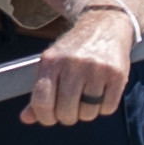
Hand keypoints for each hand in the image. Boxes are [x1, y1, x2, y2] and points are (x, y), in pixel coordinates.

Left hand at [30, 2, 138, 124]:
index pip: (42, 102)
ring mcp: (96, 69)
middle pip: (66, 112)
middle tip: (71, 108)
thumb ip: (39, 92)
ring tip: (87, 98)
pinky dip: (104, 107)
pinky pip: (107, 108)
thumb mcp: (52, 64)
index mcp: (51, 61)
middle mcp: (73, 64)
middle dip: (68, 116)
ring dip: (87, 113)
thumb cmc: (74, 51)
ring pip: (88, 113)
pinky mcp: (116, 74)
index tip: (50, 118)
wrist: (105, 25)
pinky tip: (101, 94)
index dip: (44, 117)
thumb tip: (26, 119)